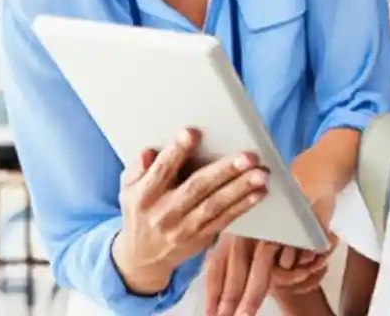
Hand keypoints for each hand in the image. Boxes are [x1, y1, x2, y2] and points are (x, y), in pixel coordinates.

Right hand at [111, 129, 268, 294]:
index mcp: (143, 196)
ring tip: (261, 173)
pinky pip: (224, 220)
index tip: (193, 132)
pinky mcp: (200, 238)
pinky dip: (243, 206)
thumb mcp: (128, 188)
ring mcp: (183, 228)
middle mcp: (163, 213)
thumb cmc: (140, 210)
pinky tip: (258, 192)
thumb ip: (138, 168)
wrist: (142, 257)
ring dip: (240, 189)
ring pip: (215, 205)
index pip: (160, 171)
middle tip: (247, 156)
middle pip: (196, 188)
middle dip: (224, 171)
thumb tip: (149, 151)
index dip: (176, 152)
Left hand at [206, 131, 352, 314]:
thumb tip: (225, 299)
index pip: (218, 264)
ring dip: (254, 290)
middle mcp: (250, 224)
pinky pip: (292, 251)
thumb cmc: (281, 212)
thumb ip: (242, 260)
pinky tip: (293, 277)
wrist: (313, 174)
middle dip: (230, 298)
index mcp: (235, 229)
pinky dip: (293, 267)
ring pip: (261, 261)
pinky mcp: (298, 219)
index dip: (214, 292)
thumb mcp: (258, 234)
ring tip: (246, 314)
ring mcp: (274, 222)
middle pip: (236, 265)